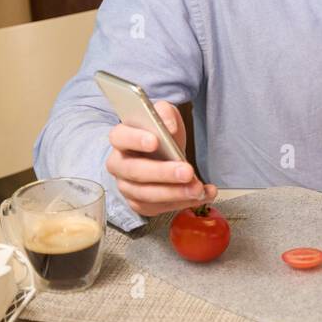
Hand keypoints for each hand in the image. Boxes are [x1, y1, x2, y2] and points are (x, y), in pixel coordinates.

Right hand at [106, 100, 215, 216]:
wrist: (163, 154)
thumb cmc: (161, 134)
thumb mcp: (165, 115)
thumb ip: (165, 113)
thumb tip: (168, 127)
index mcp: (121, 138)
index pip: (120, 137)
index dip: (135, 139)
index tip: (155, 141)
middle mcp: (119, 164)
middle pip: (135, 171)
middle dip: (163, 173)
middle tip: (187, 172)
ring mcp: (127, 186)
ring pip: (146, 195)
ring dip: (175, 193)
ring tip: (197, 188)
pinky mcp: (139, 203)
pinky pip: (158, 208)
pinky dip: (182, 203)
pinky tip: (202, 195)